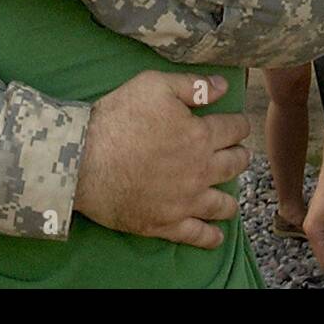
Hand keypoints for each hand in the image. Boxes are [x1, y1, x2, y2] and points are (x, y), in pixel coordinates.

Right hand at [74, 71, 250, 248]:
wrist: (83, 160)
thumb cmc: (118, 117)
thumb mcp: (154, 86)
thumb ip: (192, 86)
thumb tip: (223, 87)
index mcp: (200, 135)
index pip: (234, 129)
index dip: (240, 124)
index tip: (239, 125)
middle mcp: (199, 170)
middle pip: (234, 165)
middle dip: (240, 157)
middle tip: (239, 155)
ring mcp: (184, 200)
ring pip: (221, 204)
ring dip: (230, 199)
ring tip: (231, 197)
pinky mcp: (165, 223)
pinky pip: (197, 235)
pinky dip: (211, 237)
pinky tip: (216, 236)